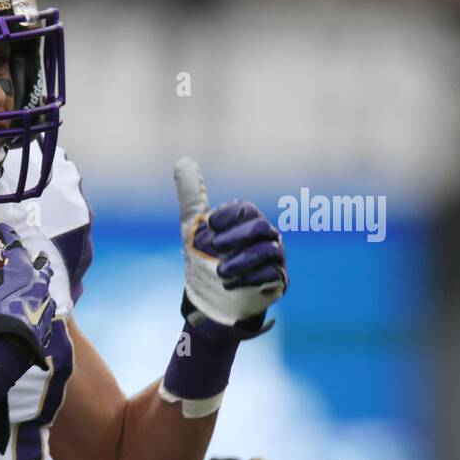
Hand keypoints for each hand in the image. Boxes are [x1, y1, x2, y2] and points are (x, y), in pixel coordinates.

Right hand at [0, 222, 54, 368]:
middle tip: (37, 256)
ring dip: (40, 290)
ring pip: (46, 295)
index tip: (3, 227)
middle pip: (42, 269)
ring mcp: (43, 312)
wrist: (5, 349)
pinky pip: (42, 321)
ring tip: (35, 290)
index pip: (16, 247)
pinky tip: (32, 320)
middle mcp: (39, 288)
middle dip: (38, 262)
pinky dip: (37, 317)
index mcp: (23, 272)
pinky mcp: (43, 333)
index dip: (8, 235)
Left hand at [174, 158, 286, 335]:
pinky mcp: (277, 279)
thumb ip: (191, 195)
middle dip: (237, 237)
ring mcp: (274, 257)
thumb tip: (182, 161)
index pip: (245, 209)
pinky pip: (272, 274)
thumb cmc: (204, 258)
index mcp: (246, 220)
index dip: (228, 215)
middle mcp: (265, 236)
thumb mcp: (193, 227)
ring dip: (241, 261)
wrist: (210, 297)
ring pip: (268, 250)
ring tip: (220, 272)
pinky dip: (251, 279)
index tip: (209, 224)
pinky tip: (231, 285)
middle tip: (215, 247)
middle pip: (260, 227)